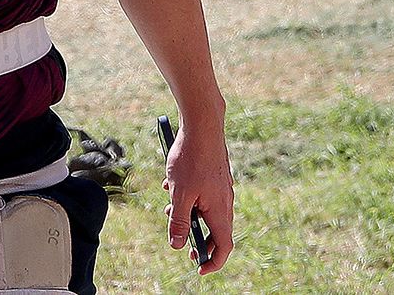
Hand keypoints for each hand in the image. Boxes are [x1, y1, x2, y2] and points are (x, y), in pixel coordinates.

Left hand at [163, 121, 234, 274]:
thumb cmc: (191, 159)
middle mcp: (225, 201)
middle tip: (178, 238)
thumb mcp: (179, 194)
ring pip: (206, 210)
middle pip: (215, 230)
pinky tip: (171, 184)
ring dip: (187, 212)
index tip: (198, 268)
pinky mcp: (216, 176)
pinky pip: (203, 194)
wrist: (203, 125)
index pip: (224, 246)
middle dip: (194, 236)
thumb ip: (178, 221)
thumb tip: (177, 245)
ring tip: (168, 204)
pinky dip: (188, 196)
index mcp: (220, 211)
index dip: (212, 262)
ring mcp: (221, 188)